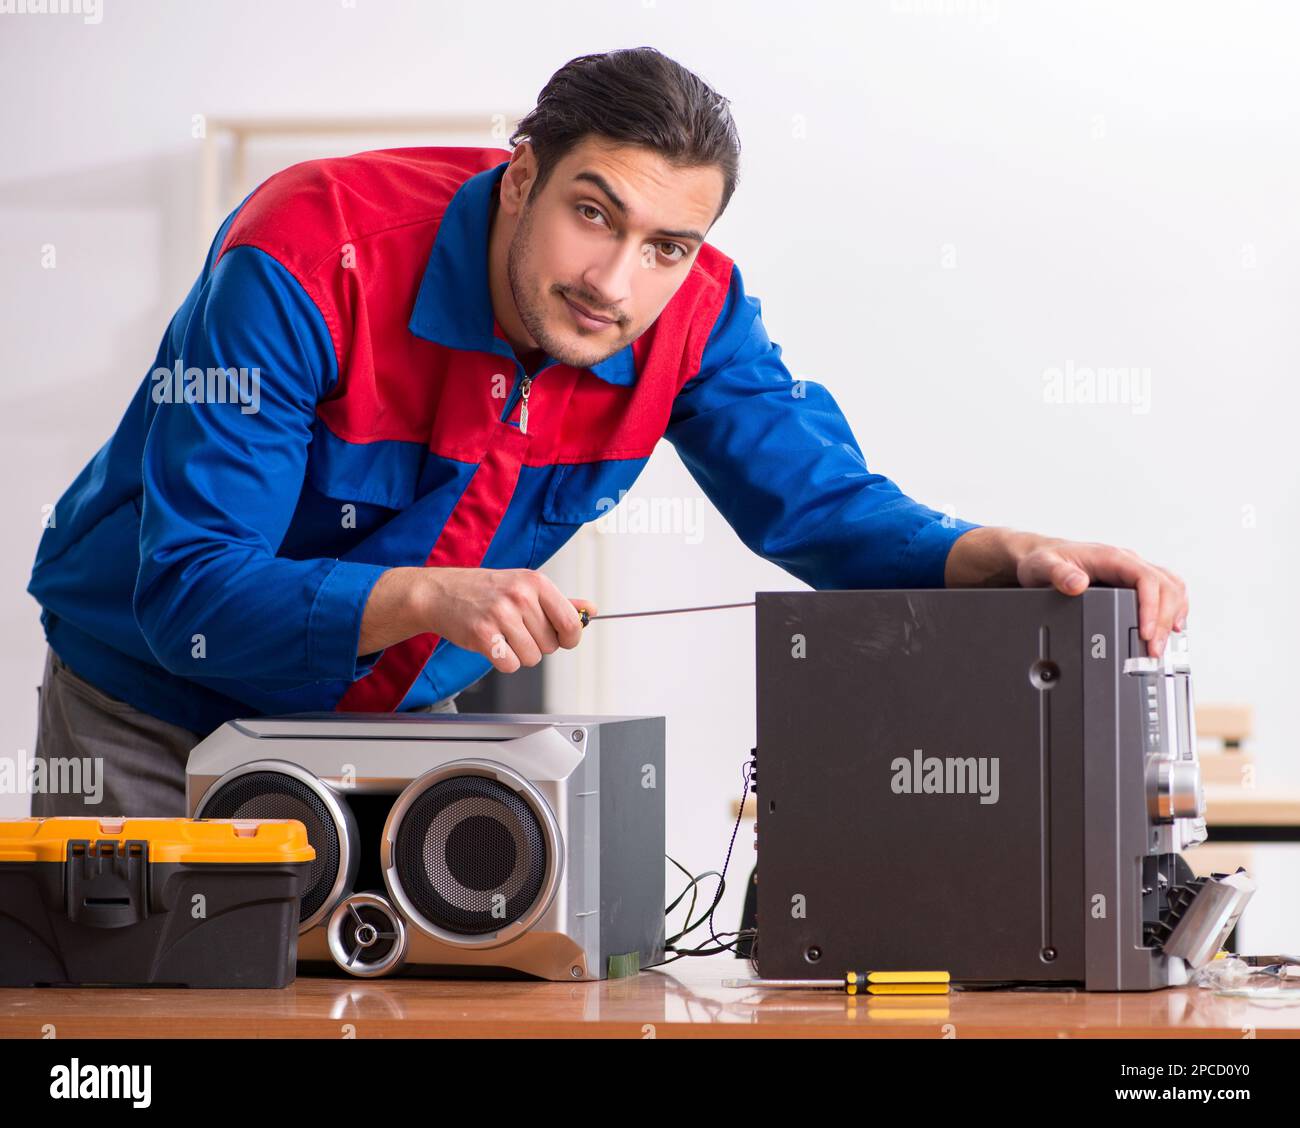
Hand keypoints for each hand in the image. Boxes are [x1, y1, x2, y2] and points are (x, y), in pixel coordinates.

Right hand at [421, 567, 595, 672]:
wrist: (439, 593)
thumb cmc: (484, 590)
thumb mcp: (524, 586)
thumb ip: (559, 601)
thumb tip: (590, 610)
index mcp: (535, 582)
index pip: (570, 622)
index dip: (570, 638)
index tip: (563, 639)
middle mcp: (520, 596)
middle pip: (551, 645)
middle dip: (537, 644)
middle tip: (517, 629)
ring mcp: (500, 615)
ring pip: (532, 658)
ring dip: (520, 654)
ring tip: (504, 636)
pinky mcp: (483, 635)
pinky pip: (510, 665)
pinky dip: (503, 662)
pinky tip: (492, 644)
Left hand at [946, 528, 1187, 658]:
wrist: (1039, 557)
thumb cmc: (1042, 561)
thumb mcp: (1042, 567)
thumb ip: (1058, 574)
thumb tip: (1078, 584)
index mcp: (1112, 557)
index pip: (1146, 579)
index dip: (1152, 606)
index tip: (1146, 633)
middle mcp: (1127, 563)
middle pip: (1166, 586)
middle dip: (1163, 620)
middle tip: (1153, 650)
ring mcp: (1132, 573)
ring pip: (1171, 588)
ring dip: (1172, 616)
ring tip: (1161, 645)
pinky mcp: (1132, 584)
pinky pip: (1164, 593)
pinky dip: (1171, 610)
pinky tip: (1168, 629)